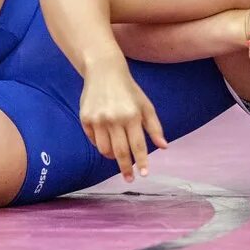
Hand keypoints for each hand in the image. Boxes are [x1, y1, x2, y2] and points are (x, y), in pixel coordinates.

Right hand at [79, 65, 166, 181]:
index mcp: (132, 115)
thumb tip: (164, 147)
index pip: (138, 145)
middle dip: (125, 168)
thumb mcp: (145, 105)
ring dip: (113, 156)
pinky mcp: (86, 119)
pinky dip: (101, 144)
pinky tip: (107, 138)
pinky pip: (94, 140)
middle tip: (129, 179)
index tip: (143, 175)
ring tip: (118, 154)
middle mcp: (114, 118)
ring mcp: (98, 119)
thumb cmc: (129, 90)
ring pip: (104, 149)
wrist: (104, 71)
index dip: (141, 161)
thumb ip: (154, 127)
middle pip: (120, 151)